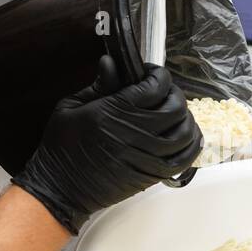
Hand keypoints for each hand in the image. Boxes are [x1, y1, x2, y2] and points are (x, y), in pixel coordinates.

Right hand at [12, 59, 202, 233]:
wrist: (60, 189)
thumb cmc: (61, 148)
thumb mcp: (71, 107)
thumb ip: (98, 85)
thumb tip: (112, 62)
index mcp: (113, 112)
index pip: (155, 85)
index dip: (158, 74)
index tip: (152, 73)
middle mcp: (133, 133)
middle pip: (176, 107)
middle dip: (174, 93)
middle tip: (164, 92)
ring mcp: (145, 157)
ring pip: (185, 132)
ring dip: (185, 118)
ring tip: (175, 113)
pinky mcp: (151, 176)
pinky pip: (184, 159)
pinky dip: (191, 145)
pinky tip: (186, 136)